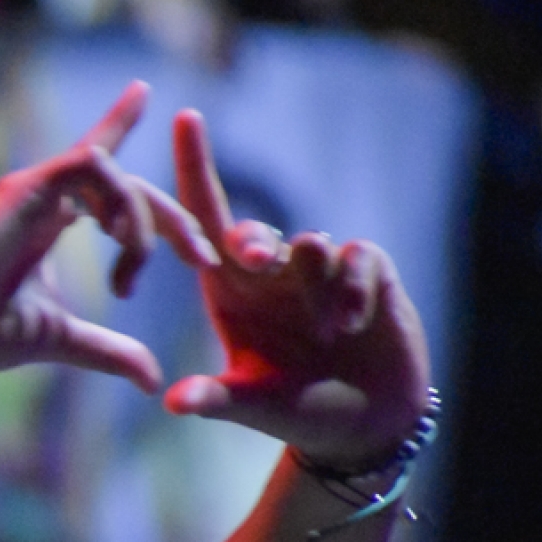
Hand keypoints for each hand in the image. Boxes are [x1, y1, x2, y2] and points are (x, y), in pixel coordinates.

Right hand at [0, 81, 217, 392]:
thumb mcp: (62, 341)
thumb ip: (107, 351)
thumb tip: (151, 378)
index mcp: (49, 223)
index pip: (95, 171)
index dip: (118, 125)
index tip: (144, 91)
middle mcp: (43, 199)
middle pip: (127, 184)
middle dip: (171, 219)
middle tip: (202, 258)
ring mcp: (34, 189)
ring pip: (116, 173)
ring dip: (147, 219)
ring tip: (152, 264)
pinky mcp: (26, 188)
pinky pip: (94, 168)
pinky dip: (121, 204)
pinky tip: (126, 248)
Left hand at [163, 109, 430, 469]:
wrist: (363, 424)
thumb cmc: (295, 409)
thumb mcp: (252, 405)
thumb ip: (216, 399)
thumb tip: (174, 403)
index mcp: (229, 291)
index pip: (205, 221)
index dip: (195, 169)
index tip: (184, 117)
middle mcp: (269, 274)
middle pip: (253, 231)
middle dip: (253, 239)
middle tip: (252, 257)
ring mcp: (319, 271)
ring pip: (310, 246)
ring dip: (313, 285)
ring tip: (325, 332)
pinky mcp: (367, 273)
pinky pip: (357, 260)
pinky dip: (352, 291)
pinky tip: (348, 326)